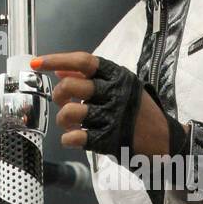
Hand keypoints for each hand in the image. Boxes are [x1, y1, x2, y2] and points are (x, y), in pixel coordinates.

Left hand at [31, 51, 174, 155]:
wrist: (165, 143)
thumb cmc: (139, 113)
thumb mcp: (123, 87)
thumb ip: (93, 78)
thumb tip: (60, 69)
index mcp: (118, 77)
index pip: (84, 61)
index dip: (57, 60)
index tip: (36, 63)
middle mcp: (115, 94)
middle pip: (71, 85)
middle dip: (58, 94)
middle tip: (63, 102)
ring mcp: (112, 117)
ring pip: (70, 112)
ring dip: (63, 120)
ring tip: (69, 124)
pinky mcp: (109, 140)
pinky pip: (76, 137)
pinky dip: (69, 139)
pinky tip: (73, 139)